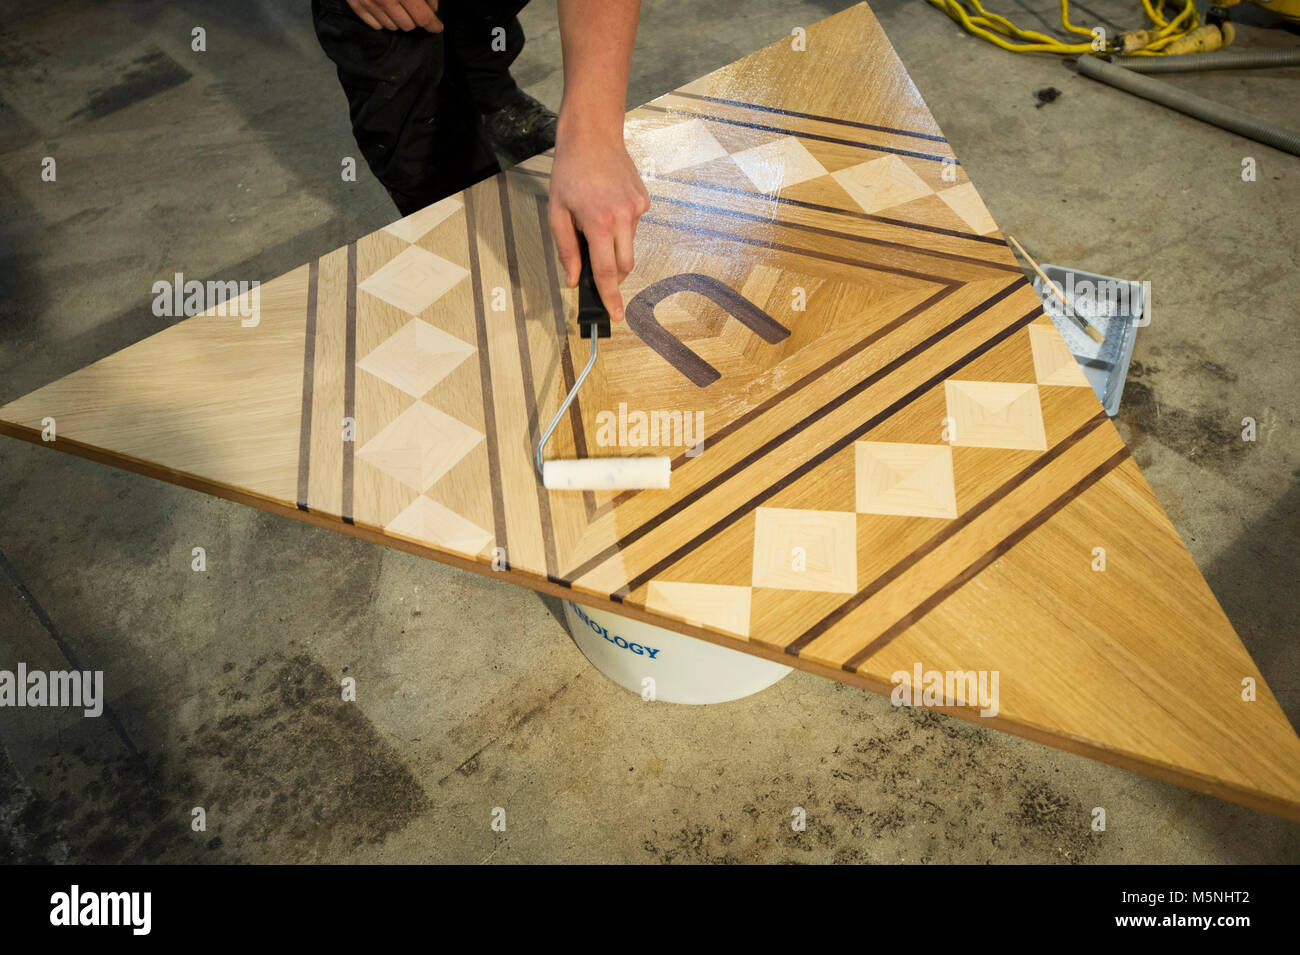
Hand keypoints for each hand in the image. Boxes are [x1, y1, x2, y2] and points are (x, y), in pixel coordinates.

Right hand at [345, 0, 441, 31]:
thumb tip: (432, 8)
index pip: (423, 18)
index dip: (433, 25)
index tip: (437, 27)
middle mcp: (386, 0)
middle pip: (409, 26)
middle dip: (415, 18)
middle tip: (414, 7)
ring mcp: (369, 3)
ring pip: (392, 27)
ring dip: (399, 19)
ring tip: (398, 4)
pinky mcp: (356, 4)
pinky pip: (376, 25)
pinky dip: (383, 19)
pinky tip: (384, 7)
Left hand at [547, 120, 649, 320]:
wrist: (593, 136)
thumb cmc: (570, 172)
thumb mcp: (557, 212)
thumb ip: (566, 249)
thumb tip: (575, 279)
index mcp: (600, 223)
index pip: (608, 272)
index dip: (611, 297)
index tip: (617, 315)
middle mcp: (624, 218)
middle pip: (625, 265)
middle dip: (614, 275)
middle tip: (596, 267)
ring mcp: (638, 208)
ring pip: (629, 245)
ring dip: (614, 245)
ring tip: (596, 218)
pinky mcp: (644, 200)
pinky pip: (634, 226)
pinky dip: (621, 226)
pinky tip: (608, 205)